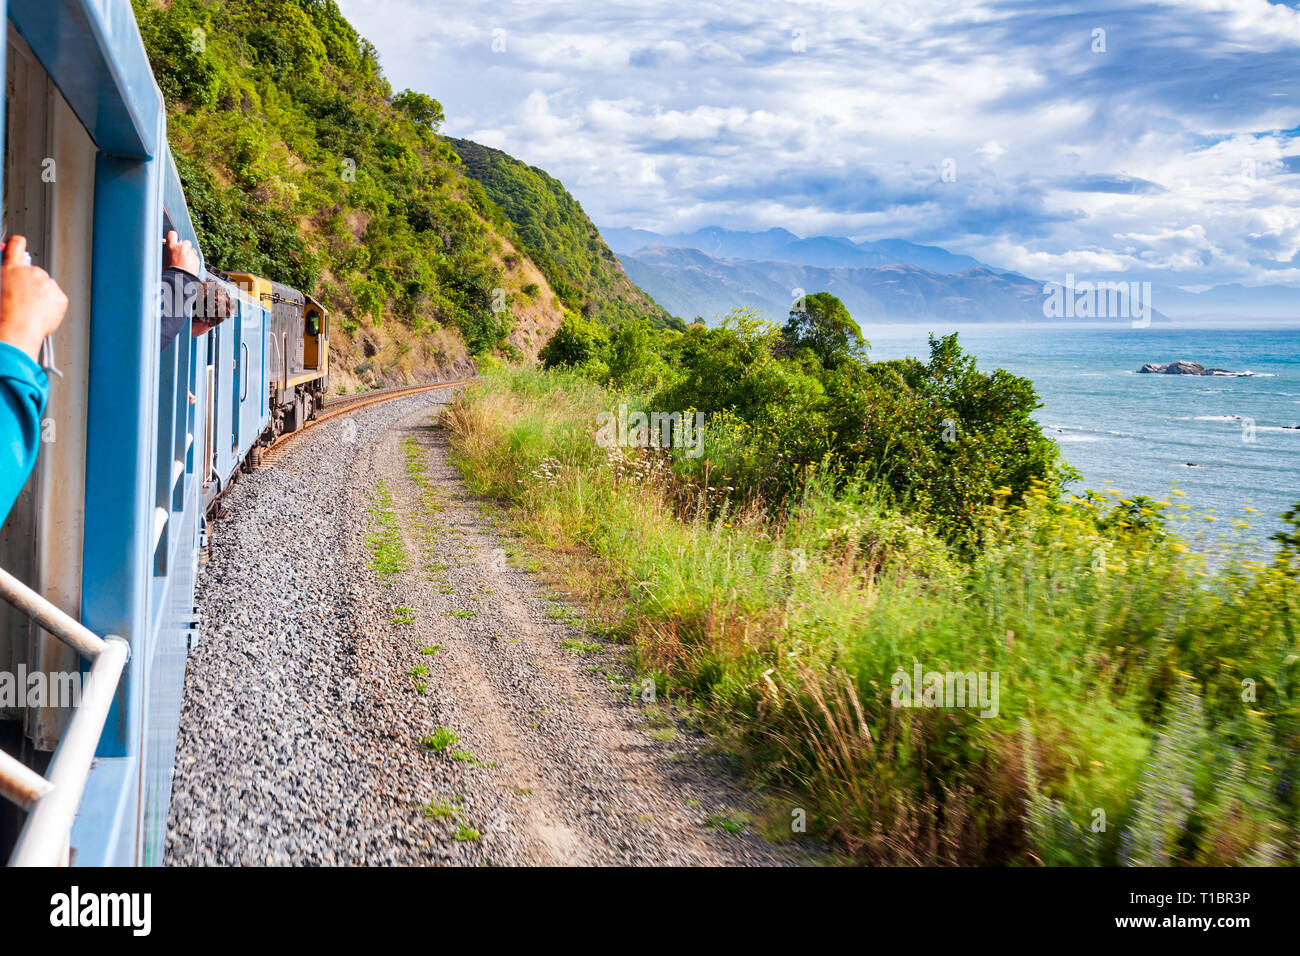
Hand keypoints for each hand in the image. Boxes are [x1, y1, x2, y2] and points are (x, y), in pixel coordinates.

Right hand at [0, 236, 68, 361]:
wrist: (18, 330)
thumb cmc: (4, 312)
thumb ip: (4, 275)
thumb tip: (8, 268)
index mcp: (12, 268)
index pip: (16, 245)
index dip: (16, 243)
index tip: (17, 243)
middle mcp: (32, 272)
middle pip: (33, 272)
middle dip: (30, 283)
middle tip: (22, 299)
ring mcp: (48, 284)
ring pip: (46, 287)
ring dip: (40, 295)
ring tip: (30, 309)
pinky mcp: (60, 297)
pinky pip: (56, 299)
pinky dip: (51, 306)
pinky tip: (40, 314)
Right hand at [164, 230, 199, 275]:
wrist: (179, 281)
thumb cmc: (169, 272)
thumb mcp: (164, 260)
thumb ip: (166, 251)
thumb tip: (164, 244)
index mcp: (171, 247)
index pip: (172, 234)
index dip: (173, 237)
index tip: (173, 241)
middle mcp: (182, 248)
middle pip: (186, 242)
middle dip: (184, 247)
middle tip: (180, 255)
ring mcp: (190, 253)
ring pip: (192, 250)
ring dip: (189, 255)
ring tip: (185, 263)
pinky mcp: (197, 259)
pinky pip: (196, 258)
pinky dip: (193, 262)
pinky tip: (189, 268)